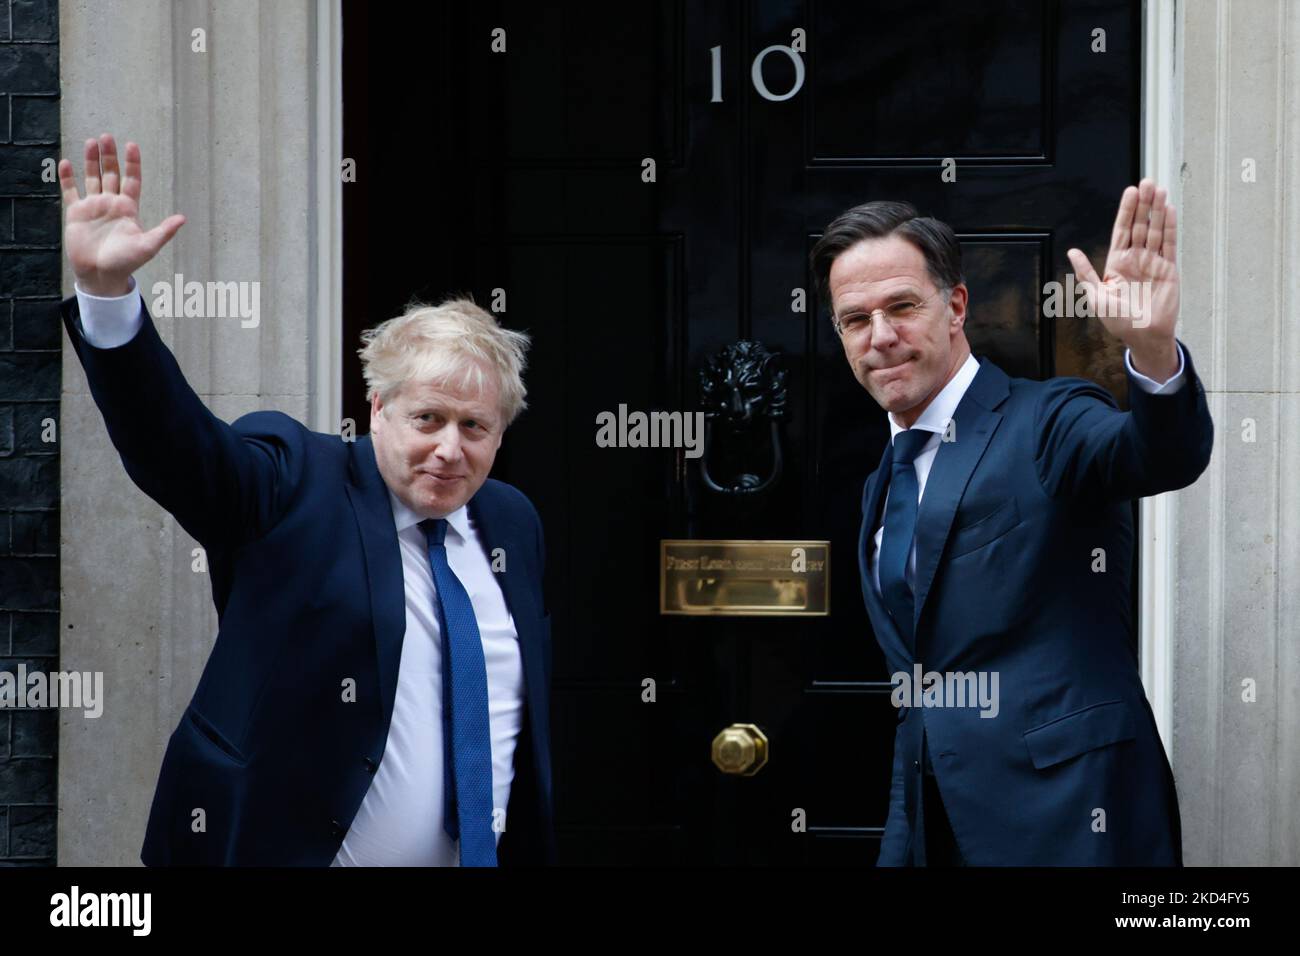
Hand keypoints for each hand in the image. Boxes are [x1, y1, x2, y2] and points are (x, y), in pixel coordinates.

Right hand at [59, 133, 185, 296]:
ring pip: (92, 178)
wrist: (101, 275)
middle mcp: (111, 204)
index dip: (132, 163)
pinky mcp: (76, 213)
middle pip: (111, 174)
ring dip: (91, 161)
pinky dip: (68, 178)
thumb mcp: (148, 246)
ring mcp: (93, 207)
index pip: (132, 180)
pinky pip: (71, 191)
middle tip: (107, 137)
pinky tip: (67, 163)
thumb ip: (164, 231)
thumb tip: (183, 219)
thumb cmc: (126, 262)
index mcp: (129, 208)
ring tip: (92, 142)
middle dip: (110, 156)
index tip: (131, 145)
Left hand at [1067, 178, 1179, 379]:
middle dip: (1143, 205)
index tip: (1130, 192)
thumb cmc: (1119, 321)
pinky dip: (1170, 228)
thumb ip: (1086, 273)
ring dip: (1157, 211)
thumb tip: (1072, 251)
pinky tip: (1169, 211)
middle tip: (1147, 183)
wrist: (1144, 337)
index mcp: (1117, 264)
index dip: (1126, 212)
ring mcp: (1153, 262)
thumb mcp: (1097, 297)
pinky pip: (1169, 245)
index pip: (1122, 231)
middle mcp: (1136, 259)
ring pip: (1156, 231)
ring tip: (1160, 190)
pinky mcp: (1169, 269)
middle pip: (1140, 226)